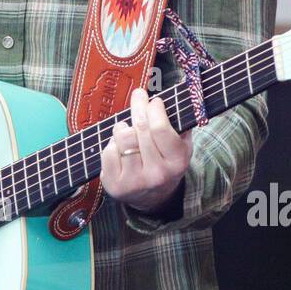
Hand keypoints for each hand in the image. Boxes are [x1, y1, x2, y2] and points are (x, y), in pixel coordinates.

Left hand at [100, 88, 192, 214]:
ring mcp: (135, 181)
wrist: (153, 196)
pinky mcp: (115, 185)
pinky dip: (112, 144)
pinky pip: (108, 151)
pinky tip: (120, 147)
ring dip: (123, 127)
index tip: (154, 100)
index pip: (160, 128)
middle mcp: (157, 174)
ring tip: (127, 127)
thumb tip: (178, 93)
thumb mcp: (181, 145)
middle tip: (139, 95)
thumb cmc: (166, 160)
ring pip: (122, 137)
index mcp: (177, 162)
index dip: (154, 109)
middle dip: (138, 106)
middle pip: (140, 129)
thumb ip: (180, 122)